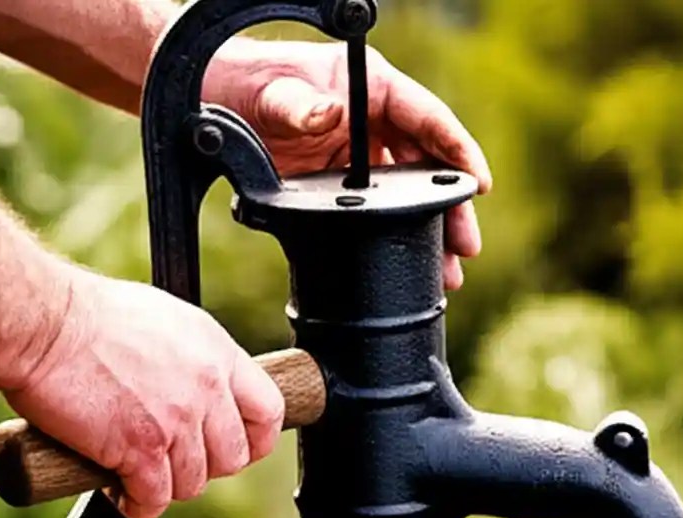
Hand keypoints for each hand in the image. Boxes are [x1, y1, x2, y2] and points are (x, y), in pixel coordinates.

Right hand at [3, 268, 285, 517]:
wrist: (41, 322)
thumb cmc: (84, 316)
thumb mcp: (162, 321)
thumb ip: (190, 357)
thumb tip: (195, 385)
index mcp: (216, 352)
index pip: (269, 410)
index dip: (254, 439)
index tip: (233, 447)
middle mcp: (206, 387)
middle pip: (232, 457)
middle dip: (202, 467)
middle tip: (169, 461)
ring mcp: (176, 421)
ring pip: (192, 484)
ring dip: (164, 487)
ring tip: (135, 475)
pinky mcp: (139, 450)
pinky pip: (153, 499)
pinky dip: (135, 504)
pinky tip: (116, 490)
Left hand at [205, 39, 492, 289]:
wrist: (204, 99)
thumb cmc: (241, 79)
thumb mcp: (270, 90)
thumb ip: (297, 104)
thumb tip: (328, 117)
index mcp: (370, 87)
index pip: (428, 118)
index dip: (458, 150)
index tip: (478, 183)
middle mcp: (372, 120)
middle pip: (427, 165)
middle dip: (451, 207)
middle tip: (466, 247)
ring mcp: (357, 153)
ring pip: (407, 194)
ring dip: (428, 231)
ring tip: (449, 273)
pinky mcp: (337, 181)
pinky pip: (376, 210)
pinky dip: (395, 236)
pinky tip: (410, 263)